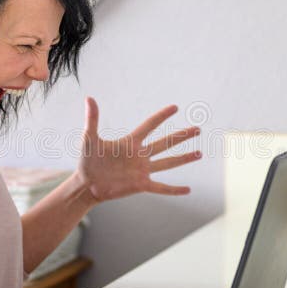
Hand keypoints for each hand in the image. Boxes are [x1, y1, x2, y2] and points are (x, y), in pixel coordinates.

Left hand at [77, 97, 201, 201]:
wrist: (86, 184)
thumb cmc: (87, 161)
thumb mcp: (90, 139)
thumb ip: (92, 119)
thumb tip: (89, 97)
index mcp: (130, 142)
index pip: (150, 126)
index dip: (161, 117)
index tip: (175, 107)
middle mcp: (140, 155)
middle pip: (165, 143)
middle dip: (182, 136)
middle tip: (198, 129)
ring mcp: (142, 170)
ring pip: (168, 163)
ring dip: (184, 159)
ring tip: (199, 153)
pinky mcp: (141, 185)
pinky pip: (161, 187)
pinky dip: (174, 189)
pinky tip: (188, 190)